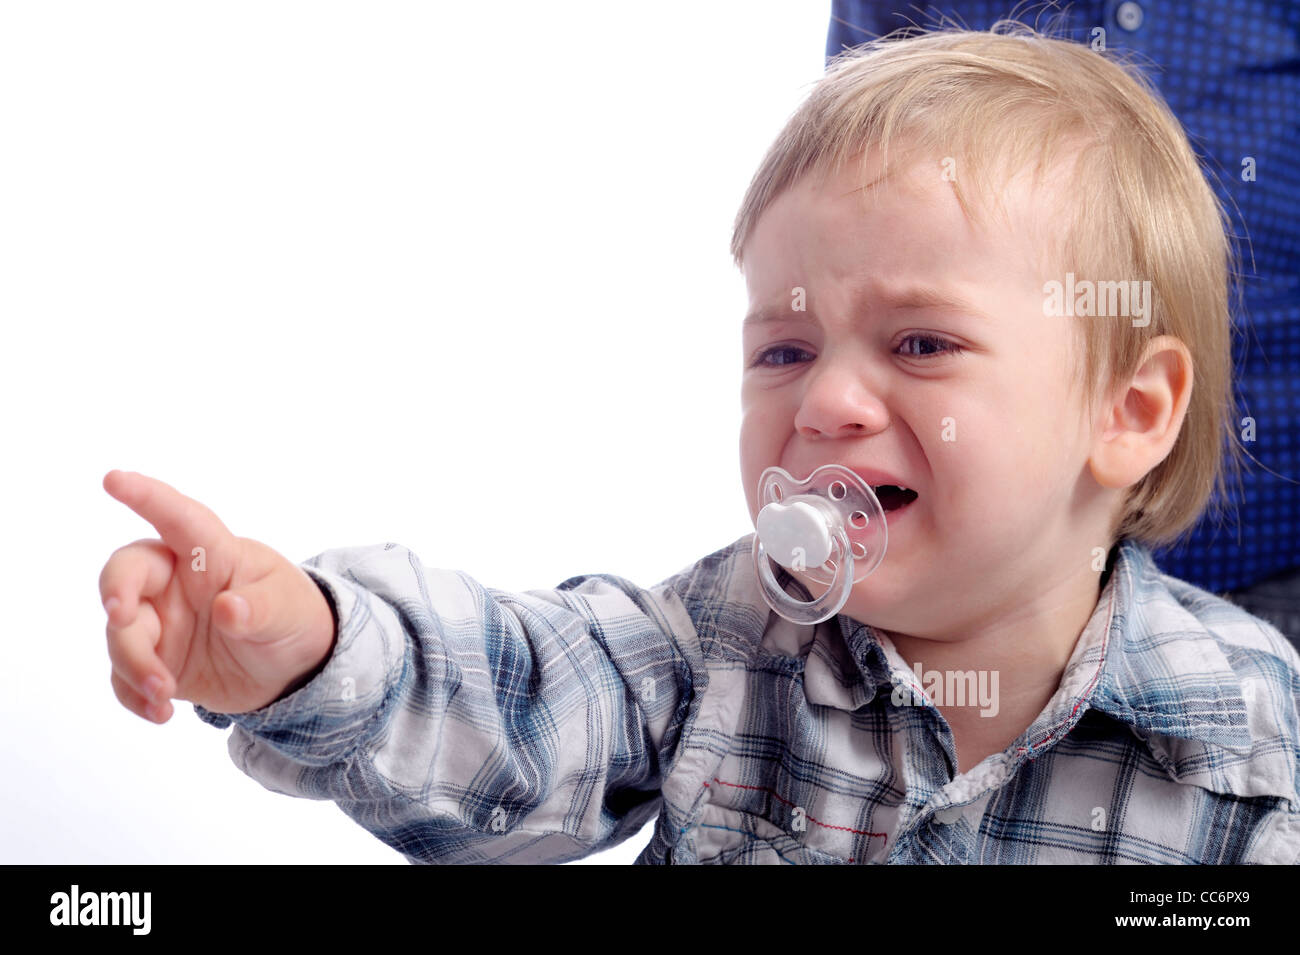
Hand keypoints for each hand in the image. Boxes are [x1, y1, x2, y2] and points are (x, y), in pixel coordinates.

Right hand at [100, 470, 335, 722]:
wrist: (294, 670)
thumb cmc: (292, 617)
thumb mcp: (288, 611)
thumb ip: (259, 609)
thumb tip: (229, 609)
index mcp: (212, 554)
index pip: (179, 517)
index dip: (147, 496)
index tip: (114, 479)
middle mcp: (176, 581)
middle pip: (127, 573)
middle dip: (116, 593)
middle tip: (121, 617)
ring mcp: (161, 620)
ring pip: (120, 632)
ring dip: (134, 665)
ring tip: (164, 695)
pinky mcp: (155, 658)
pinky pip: (124, 674)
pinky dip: (134, 695)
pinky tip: (161, 712)